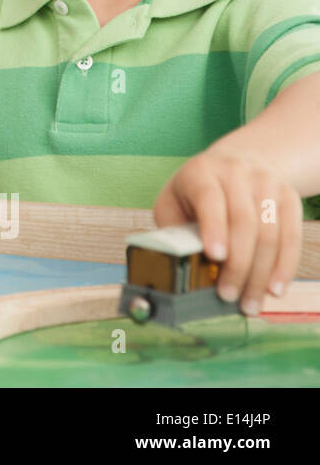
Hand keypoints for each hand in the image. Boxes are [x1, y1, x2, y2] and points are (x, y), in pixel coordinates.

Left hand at [153, 147, 302, 315]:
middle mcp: (237, 173)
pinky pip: (291, 236)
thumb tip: (179, 267)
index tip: (215, 257)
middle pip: (244, 221)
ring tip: (249, 303)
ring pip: (270, 232)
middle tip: (228, 296)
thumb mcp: (174, 202)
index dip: (214, 228)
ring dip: (261, 273)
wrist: (238, 160)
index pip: (210, 198)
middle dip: (238, 264)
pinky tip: (274, 289)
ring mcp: (267, 183)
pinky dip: (284, 266)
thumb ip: (174, 230)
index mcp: (202, 172)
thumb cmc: (196, 193)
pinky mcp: (289, 198)